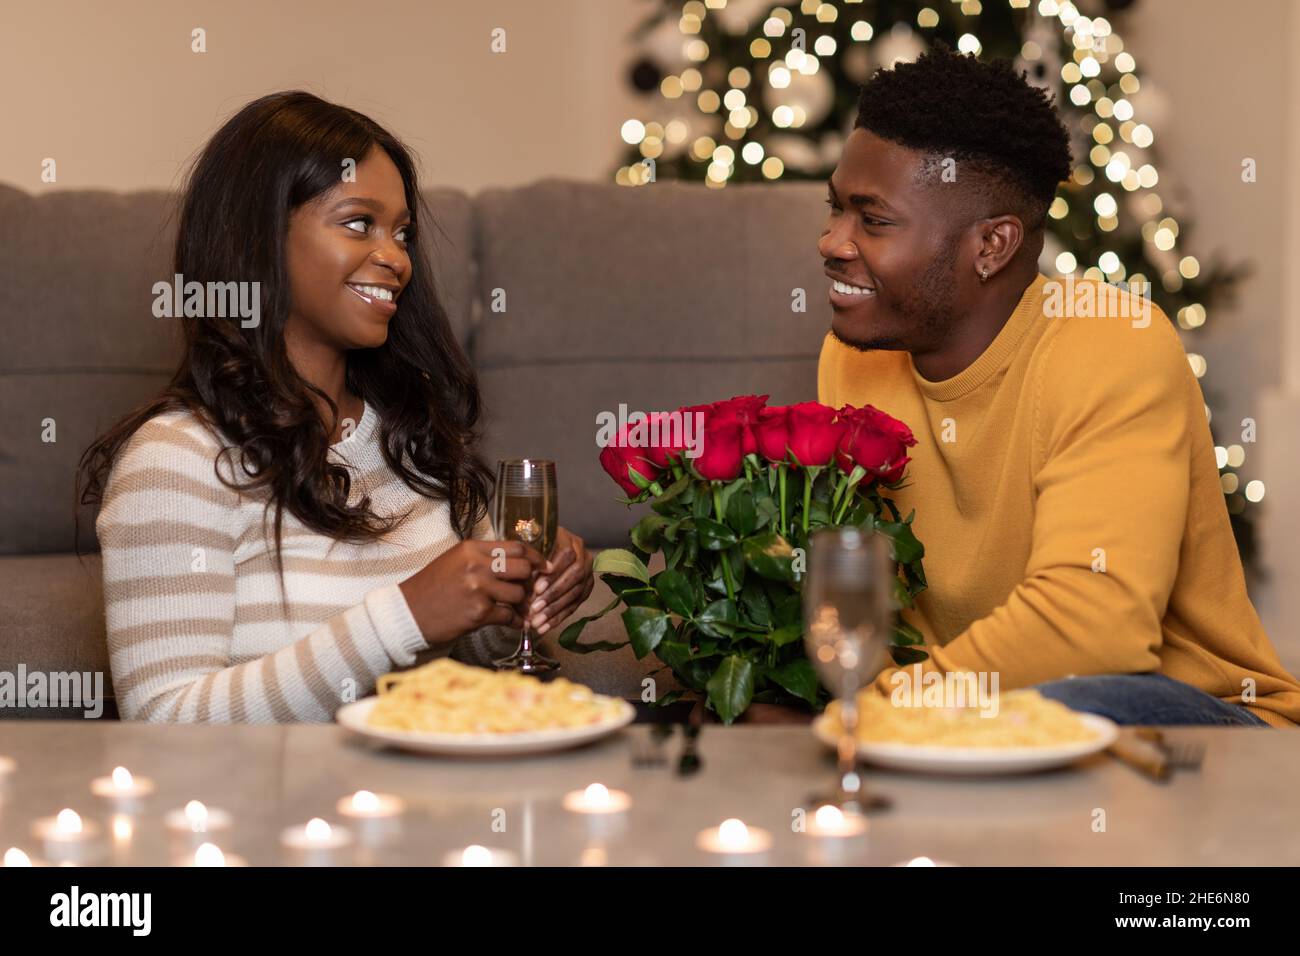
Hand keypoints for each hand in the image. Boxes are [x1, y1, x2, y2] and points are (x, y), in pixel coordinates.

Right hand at [398, 539, 544, 644]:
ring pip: (519, 593)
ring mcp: (478, 589)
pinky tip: (513, 623)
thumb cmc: (431, 588)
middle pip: (523, 568)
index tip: (545, 566)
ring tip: (518, 609)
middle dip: (531, 581)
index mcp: (471, 549)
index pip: (516, 547)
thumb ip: (484, 558)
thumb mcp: (455, 561)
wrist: (407, 614)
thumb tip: (517, 562)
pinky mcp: (478, 613)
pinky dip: (515, 621)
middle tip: (531, 590)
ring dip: (521, 604)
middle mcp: (477, 565)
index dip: (535, 557)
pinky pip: (509, 616)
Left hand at [526, 526, 594, 635]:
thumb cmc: (532, 550)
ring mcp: (588, 573)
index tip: (537, 588)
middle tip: (535, 608)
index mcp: (570, 540)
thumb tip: (521, 585)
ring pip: (575, 593)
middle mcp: (584, 555)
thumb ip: (528, 563)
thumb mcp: (529, 550)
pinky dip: (558, 618)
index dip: (553, 573)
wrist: (546, 552)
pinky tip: (544, 628)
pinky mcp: (586, 590)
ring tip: (537, 623)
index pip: (567, 555)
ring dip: (555, 610)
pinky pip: (574, 605)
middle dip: (554, 594)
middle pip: (574, 576)